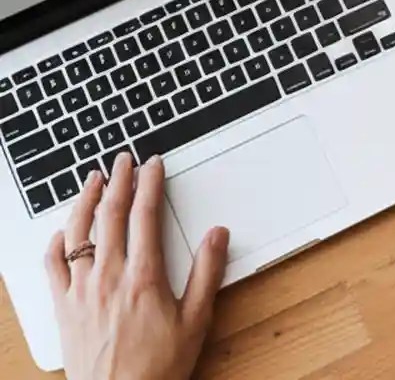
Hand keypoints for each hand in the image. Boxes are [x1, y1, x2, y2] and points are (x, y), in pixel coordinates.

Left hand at [45, 152, 229, 379]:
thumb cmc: (159, 366)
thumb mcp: (196, 320)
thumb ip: (207, 273)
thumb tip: (217, 235)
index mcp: (144, 277)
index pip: (146, 216)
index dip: (150, 184)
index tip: (153, 165)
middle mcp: (108, 277)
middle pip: (110, 215)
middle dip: (118, 181)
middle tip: (122, 160)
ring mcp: (81, 290)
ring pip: (78, 232)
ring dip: (85, 200)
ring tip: (92, 181)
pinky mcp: (63, 306)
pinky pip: (53, 265)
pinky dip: (57, 242)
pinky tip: (63, 231)